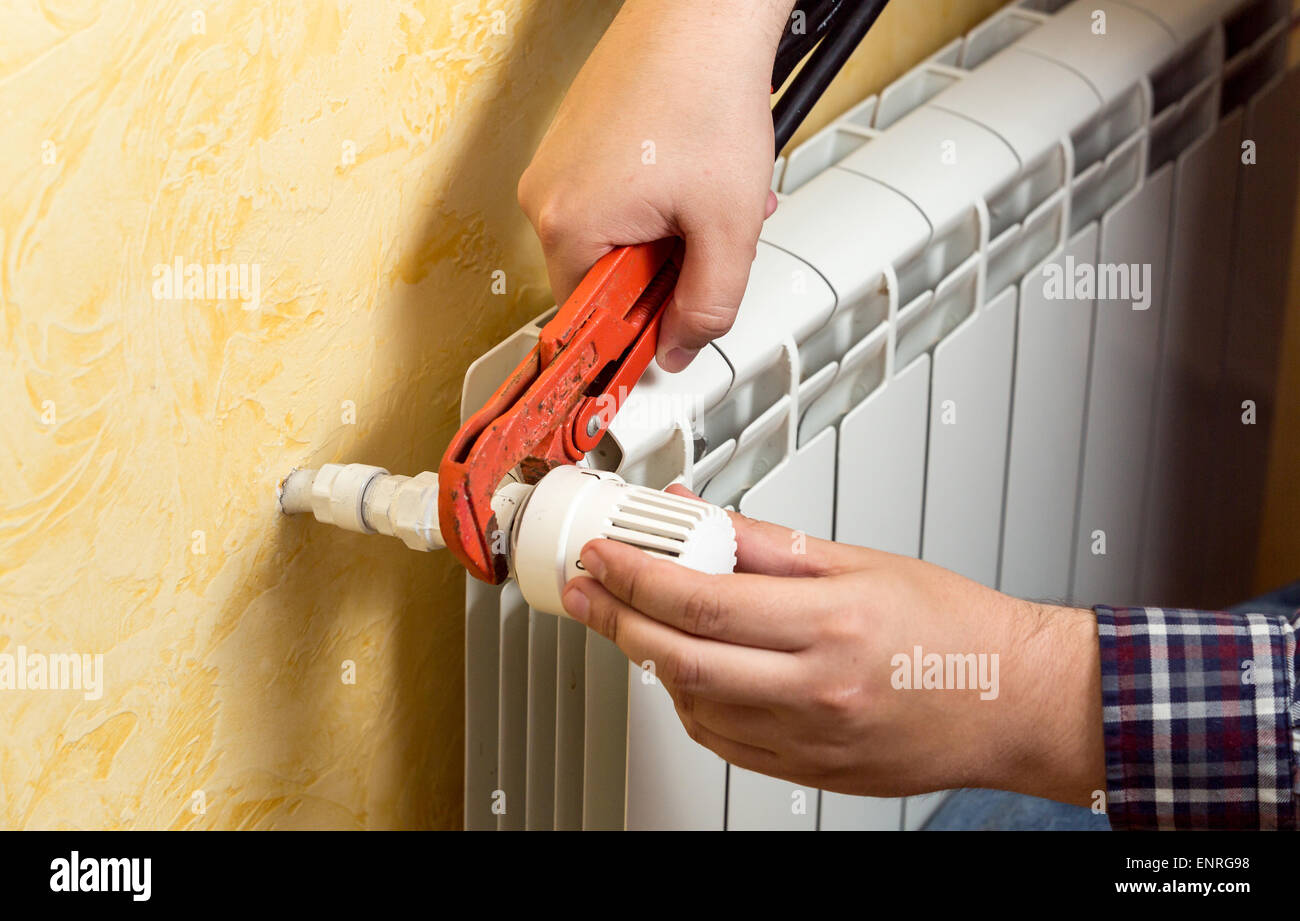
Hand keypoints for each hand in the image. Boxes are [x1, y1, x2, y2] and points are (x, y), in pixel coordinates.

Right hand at [517, 0, 792, 371]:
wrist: (703, 14)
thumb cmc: (706, 94)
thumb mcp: (726, 226)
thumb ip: (708, 306)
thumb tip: (681, 349)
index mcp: (568, 225)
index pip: (590, 321)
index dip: (637, 333)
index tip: (662, 342)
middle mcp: (546, 197)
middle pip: (603, 280)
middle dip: (663, 274)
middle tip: (706, 243)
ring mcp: (556, 166)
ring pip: (613, 239)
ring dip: (666, 237)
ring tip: (706, 201)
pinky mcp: (574, 142)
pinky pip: (610, 200)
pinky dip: (655, 202)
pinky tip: (691, 177)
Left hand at [560, 488, 1105, 804]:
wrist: (1013, 700)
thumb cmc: (954, 628)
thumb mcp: (863, 561)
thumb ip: (771, 546)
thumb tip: (704, 519)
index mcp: (832, 621)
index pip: (702, 599)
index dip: (636, 575)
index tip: (603, 555)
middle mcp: (817, 687)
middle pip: (681, 658)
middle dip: (616, 620)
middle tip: (587, 592)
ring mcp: (811, 738)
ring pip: (695, 704)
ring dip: (649, 661)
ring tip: (634, 622)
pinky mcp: (811, 771)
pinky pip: (725, 742)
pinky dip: (690, 703)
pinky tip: (686, 672)